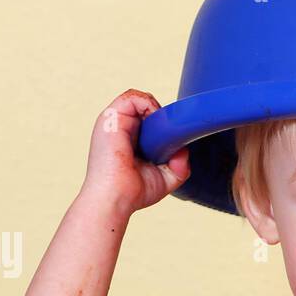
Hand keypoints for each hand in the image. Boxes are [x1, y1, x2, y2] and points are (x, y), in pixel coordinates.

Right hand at [81, 89, 190, 217]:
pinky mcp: (111, 117)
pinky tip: (156, 124)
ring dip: (157, 111)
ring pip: (140, 100)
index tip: (172, 142)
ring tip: (162, 133)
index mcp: (127, 139)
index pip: (148, 119)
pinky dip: (150, 105)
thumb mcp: (165, 177)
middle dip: (163, 119)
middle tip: (169, 139)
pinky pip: (133, 97)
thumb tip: (184, 149)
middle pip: (145, 109)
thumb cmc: (132, 192)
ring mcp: (114, 121)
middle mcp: (119, 127)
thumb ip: (179, 164)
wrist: (115, 198)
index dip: (164, 126)